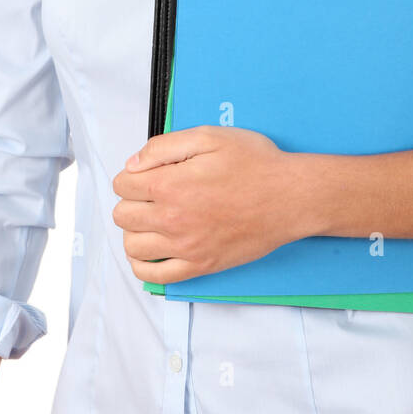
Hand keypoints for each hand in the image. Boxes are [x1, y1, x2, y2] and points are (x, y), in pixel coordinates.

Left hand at [112, 126, 312, 283]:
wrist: (290, 197)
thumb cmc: (256, 164)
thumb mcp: (210, 136)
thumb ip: (163, 146)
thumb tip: (133, 163)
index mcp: (171, 185)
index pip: (122, 184)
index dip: (131, 174)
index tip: (147, 172)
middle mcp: (173, 219)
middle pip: (122, 215)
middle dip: (131, 200)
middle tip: (152, 193)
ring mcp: (186, 247)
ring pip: (132, 246)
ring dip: (135, 230)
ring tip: (154, 218)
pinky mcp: (200, 266)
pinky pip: (154, 276)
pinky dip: (144, 265)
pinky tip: (153, 249)